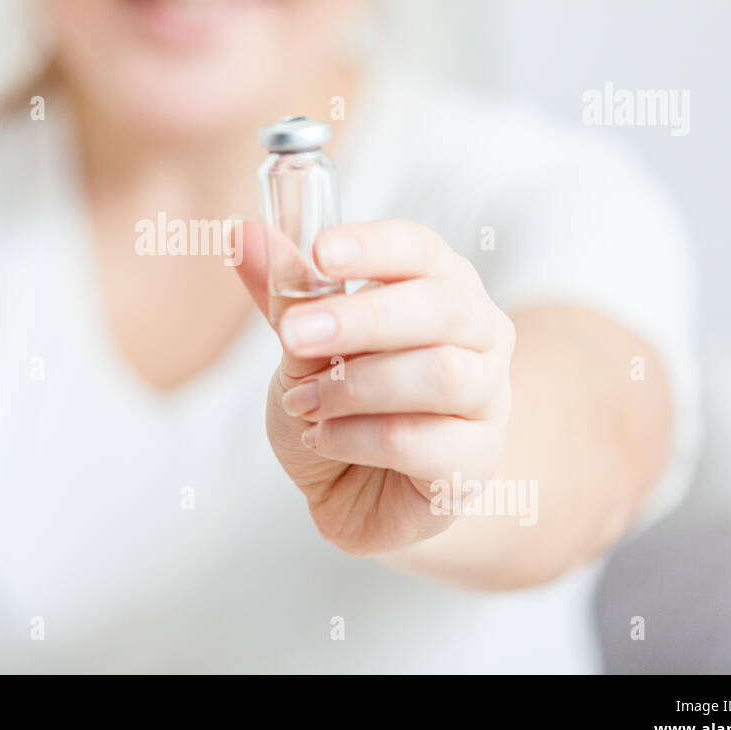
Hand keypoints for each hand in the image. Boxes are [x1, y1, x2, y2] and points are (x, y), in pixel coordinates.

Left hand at [235, 220, 515, 556]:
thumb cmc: (340, 406)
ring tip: (303, 403)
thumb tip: (240, 235)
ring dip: (353, 387)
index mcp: (442, 286)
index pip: (422, 249)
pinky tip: (323, 440)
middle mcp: (481, 334)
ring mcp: (489, 399)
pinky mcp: (475, 462)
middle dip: (362, 319)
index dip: (374, 246)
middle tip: (295, 335)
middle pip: (444, 308)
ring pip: (439, 375)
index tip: (321, 252)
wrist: (354, 494)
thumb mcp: (303, 345)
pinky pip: (417, 441)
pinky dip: (353, 439)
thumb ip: (283, 292)